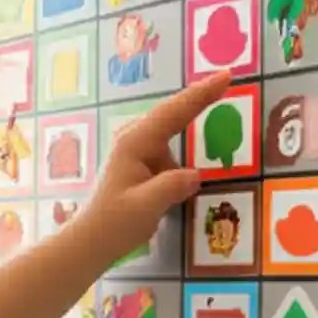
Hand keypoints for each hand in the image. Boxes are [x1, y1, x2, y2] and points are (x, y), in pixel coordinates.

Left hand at [80, 71, 230, 259]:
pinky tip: (190, 159)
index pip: (174, 112)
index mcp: (135, 143)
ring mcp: (135, 152)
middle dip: (198, 98)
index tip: (226, 75)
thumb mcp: (147, 206)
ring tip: (213, 105)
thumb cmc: (114, 223)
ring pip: (170, 134)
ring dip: (190, 120)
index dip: (202, 94)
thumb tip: (195, 174)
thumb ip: (173, 186)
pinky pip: (167, 151)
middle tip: (226, 79)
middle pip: (172, 114)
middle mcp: (133, 140)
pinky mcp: (139, 165)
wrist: (91, 241)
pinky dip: (182, 151)